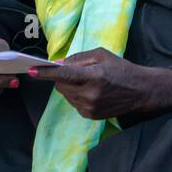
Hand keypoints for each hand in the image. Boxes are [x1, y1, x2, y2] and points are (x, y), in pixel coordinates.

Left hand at [29, 48, 160, 120]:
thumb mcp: (101, 55)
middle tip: (75, 72)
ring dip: (69, 87)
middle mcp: (90, 94)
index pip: (64, 74)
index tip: (32, 70)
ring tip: (87, 82)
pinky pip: (73, 103)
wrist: (140, 91)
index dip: (46, 73)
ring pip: (65, 95)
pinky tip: (91, 92)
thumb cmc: (121, 69)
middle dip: (62, 78)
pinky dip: (76, 96)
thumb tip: (58, 64)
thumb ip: (78, 58)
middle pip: (61, 86)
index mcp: (93, 76)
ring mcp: (90, 107)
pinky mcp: (90, 116)